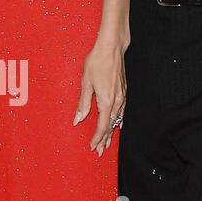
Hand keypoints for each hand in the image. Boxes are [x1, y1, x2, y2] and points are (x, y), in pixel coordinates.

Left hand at [73, 39, 126, 154]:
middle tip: (100, 152)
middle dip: (105, 140)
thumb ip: (83, 104)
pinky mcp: (123, 91)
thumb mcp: (85, 83)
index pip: (102, 126)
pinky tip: (118, 125)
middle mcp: (117, 101)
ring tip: (107, 143)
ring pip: (117, 120)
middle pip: (111, 126)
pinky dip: (118, 121)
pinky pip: (121, 112)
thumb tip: (78, 119)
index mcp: (106, 101)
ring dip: (111, 132)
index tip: (93, 147)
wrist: (111, 48)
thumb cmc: (97, 62)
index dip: (97, 138)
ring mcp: (122, 96)